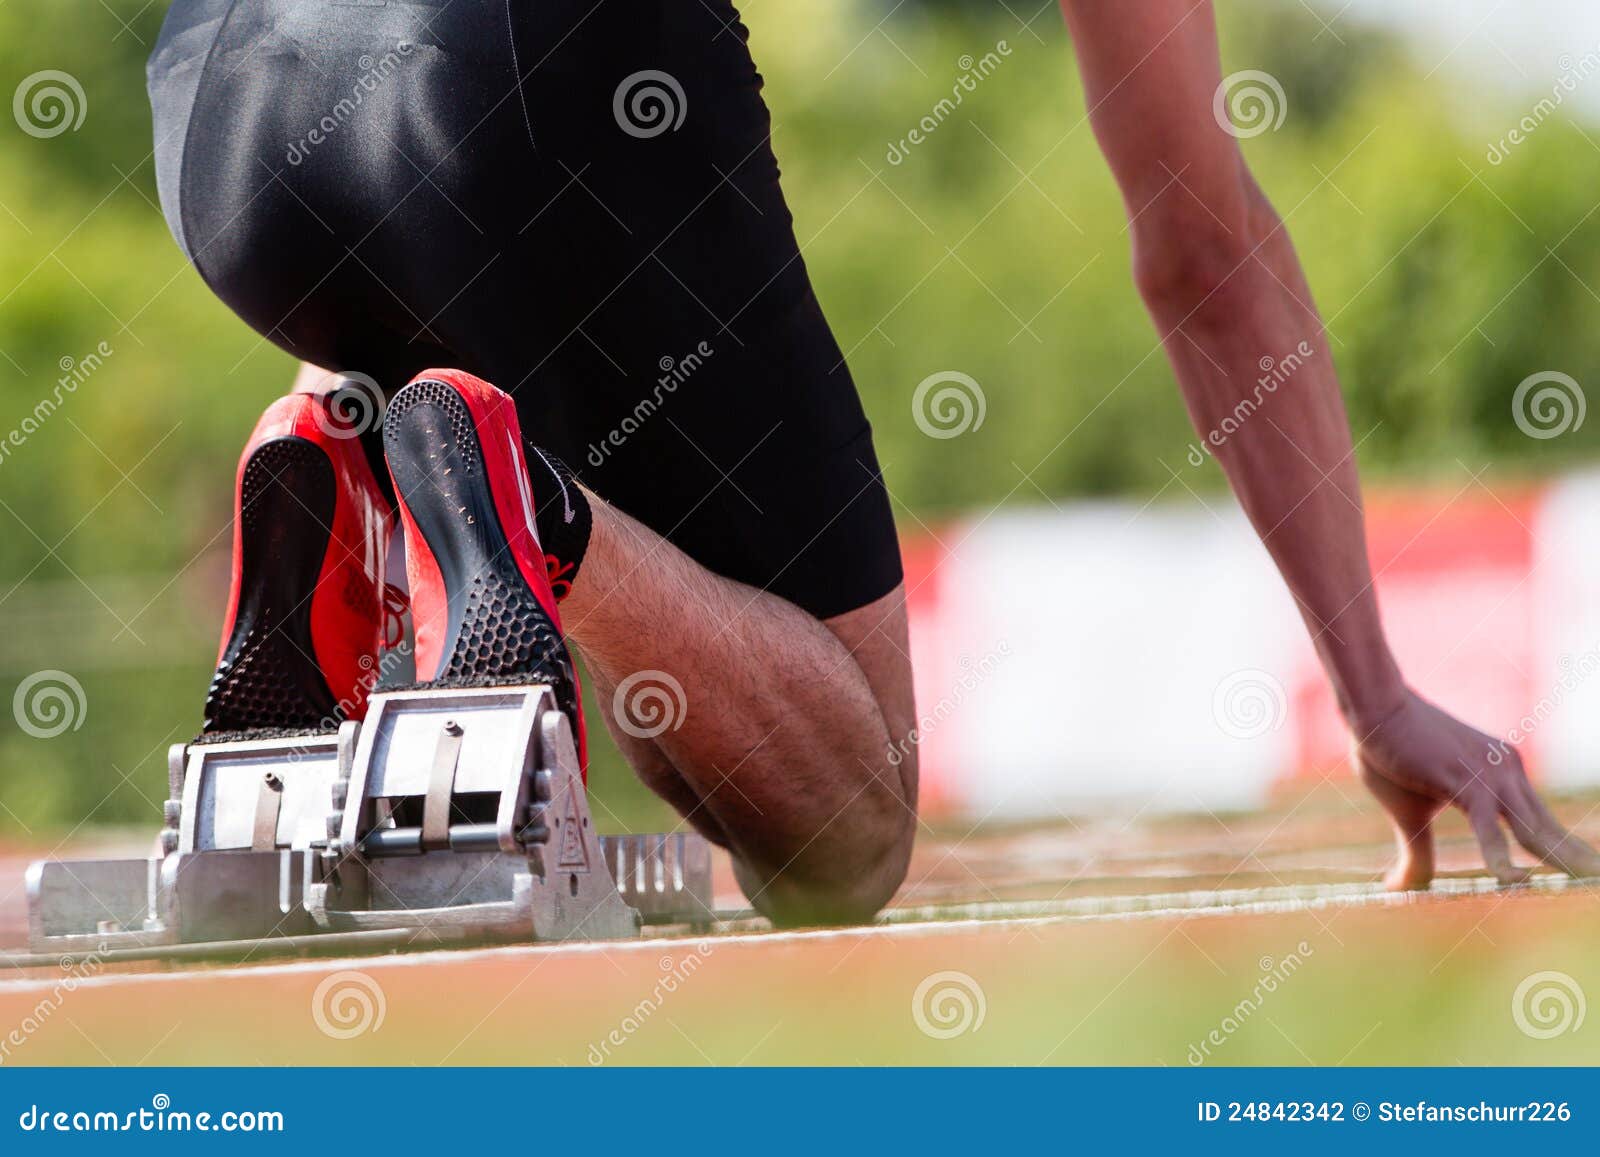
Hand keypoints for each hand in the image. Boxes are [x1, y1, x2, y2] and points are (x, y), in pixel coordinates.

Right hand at [1352, 690, 1599, 888]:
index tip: (1589, 872)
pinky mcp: (1465, 782)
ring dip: (1565, 863)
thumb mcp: (1406, 812)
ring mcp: (1491, 777)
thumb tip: (1396, 890)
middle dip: (1582, 861)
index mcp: (1503, 776)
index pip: (1544, 825)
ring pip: (1534, 833)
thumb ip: (1416, 853)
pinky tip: (1516, 882)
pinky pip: (1487, 829)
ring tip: (1592, 885)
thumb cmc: (1388, 751)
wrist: (1374, 706)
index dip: (1569, 852)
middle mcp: (1509, 774)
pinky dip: (1501, 858)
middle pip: (1551, 832)